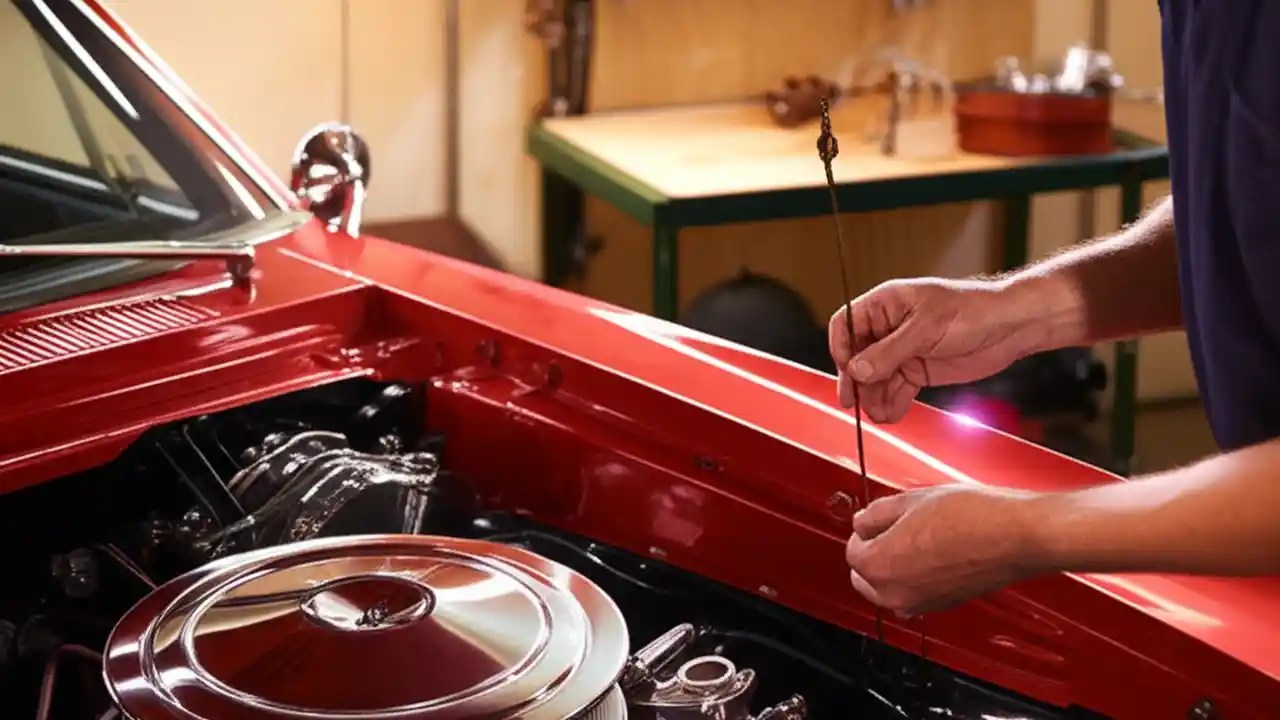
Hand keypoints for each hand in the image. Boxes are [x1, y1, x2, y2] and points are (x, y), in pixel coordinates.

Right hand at [828, 278, 1035, 422]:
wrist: (1010, 327)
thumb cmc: (971, 311)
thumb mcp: (926, 329)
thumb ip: (888, 351)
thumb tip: (856, 370)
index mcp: (885, 305)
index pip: (846, 324)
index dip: (841, 348)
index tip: (848, 371)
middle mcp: (889, 328)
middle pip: (857, 356)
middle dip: (857, 380)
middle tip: (855, 402)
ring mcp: (902, 350)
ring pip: (875, 377)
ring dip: (874, 397)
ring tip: (878, 414)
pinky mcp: (918, 369)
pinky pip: (896, 389)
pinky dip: (891, 403)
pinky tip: (891, 415)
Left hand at [844, 485, 1041, 615]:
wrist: (1014, 536)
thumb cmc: (970, 517)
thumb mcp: (911, 500)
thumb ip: (876, 513)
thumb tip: (864, 520)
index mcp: (878, 566)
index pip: (853, 550)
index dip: (865, 530)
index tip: (876, 520)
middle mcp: (894, 594)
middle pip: (865, 576)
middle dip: (873, 552)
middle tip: (891, 528)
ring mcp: (919, 604)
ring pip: (888, 588)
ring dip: (893, 567)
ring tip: (915, 537)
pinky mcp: (942, 606)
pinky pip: (914, 593)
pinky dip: (914, 577)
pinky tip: (932, 552)